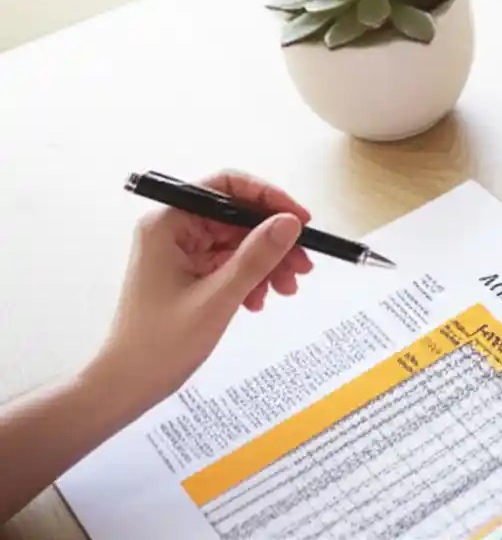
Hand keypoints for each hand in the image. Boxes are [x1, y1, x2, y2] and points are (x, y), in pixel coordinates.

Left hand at [88, 170, 313, 409]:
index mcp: (168, 224)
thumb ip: (256, 257)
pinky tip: (259, 302)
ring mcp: (180, 253)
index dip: (267, 198)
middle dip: (273, 241)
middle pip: (237, 218)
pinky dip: (251, 279)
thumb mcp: (217, 298)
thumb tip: (290, 222)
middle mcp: (172, 230)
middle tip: (303, 267)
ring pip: (238, 243)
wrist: (127, 386)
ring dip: (267, 264)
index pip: (225, 187)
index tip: (300, 221)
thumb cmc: (160, 344)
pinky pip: (230, 264)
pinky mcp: (188, 274)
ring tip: (287, 290)